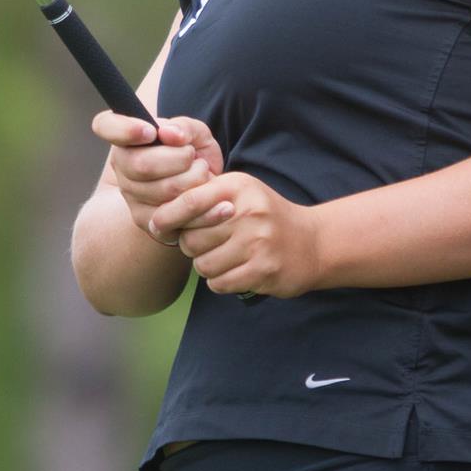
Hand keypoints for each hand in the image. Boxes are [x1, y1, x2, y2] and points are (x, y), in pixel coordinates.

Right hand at [91, 112, 230, 243]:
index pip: (106, 125)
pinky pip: (176, 219)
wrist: (200, 189)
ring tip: (205, 175)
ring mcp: (132, 198)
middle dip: (179, 160)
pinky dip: (206, 211)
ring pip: (162, 192)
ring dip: (195, 181)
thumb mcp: (194, 133)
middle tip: (194, 157)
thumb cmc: (193, 153)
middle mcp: (122, 168)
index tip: (152, 132)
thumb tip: (169, 134)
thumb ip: (183, 127)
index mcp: (127, 138)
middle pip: (141, 165)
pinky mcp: (150, 223)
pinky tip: (223, 206)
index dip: (125, 129)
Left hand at [147, 171, 324, 298]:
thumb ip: (205, 196)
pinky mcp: (264, 270)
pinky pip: (220, 283)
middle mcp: (249, 212)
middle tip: (205, 245)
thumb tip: (158, 214)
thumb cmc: (266, 216)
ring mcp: (258, 242)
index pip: (189, 201)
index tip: (158, 226)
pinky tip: (234, 271)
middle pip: (192, 238)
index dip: (167, 216)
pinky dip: (220, 282)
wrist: (313, 243)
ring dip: (206, 266)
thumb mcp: (240, 193)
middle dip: (191, 246)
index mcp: (238, 187)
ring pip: (203, 265)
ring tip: (222, 258)